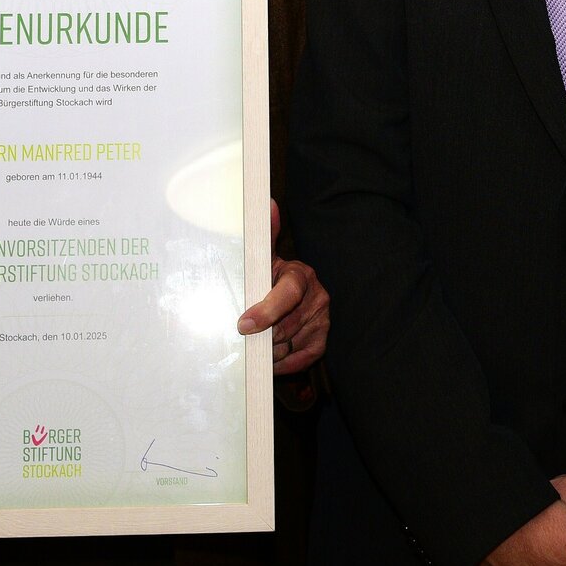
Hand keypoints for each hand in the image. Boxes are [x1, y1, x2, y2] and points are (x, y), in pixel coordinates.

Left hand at [235, 200, 330, 373]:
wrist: (290, 298)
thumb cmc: (270, 277)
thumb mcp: (264, 257)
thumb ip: (265, 233)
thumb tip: (266, 202)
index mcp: (301, 274)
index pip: (287, 294)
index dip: (265, 311)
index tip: (243, 324)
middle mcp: (317, 297)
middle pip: (284, 325)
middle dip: (262, 334)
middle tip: (245, 336)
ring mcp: (322, 320)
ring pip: (289, 344)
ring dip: (269, 349)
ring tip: (256, 343)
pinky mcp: (323, 340)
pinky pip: (302, 359)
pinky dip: (284, 362)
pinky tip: (271, 359)